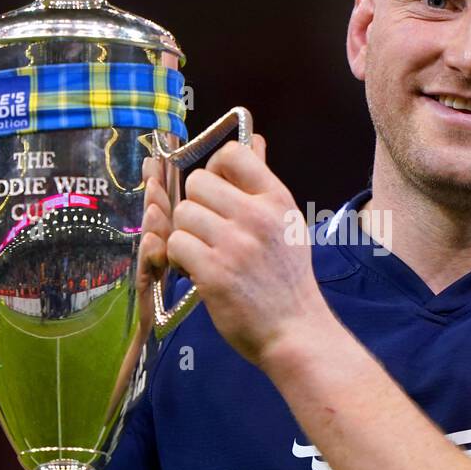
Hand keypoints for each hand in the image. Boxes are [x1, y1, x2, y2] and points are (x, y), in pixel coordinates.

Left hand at [138, 134, 330, 365]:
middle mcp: (257, 216)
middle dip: (196, 207)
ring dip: (186, 235)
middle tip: (208, 231)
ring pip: (183, 214)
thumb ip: (263, 183)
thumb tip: (256, 138)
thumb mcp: (285, 223)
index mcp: (277, 200)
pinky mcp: (213, 272)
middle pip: (197, 184)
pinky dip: (180, 259)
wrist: (294, 331)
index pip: (232, 155)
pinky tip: (197, 271)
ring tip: (203, 253)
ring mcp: (235, 244)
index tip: (219, 194)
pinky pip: (176, 244)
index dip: (215, 170)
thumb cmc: (287, 278)